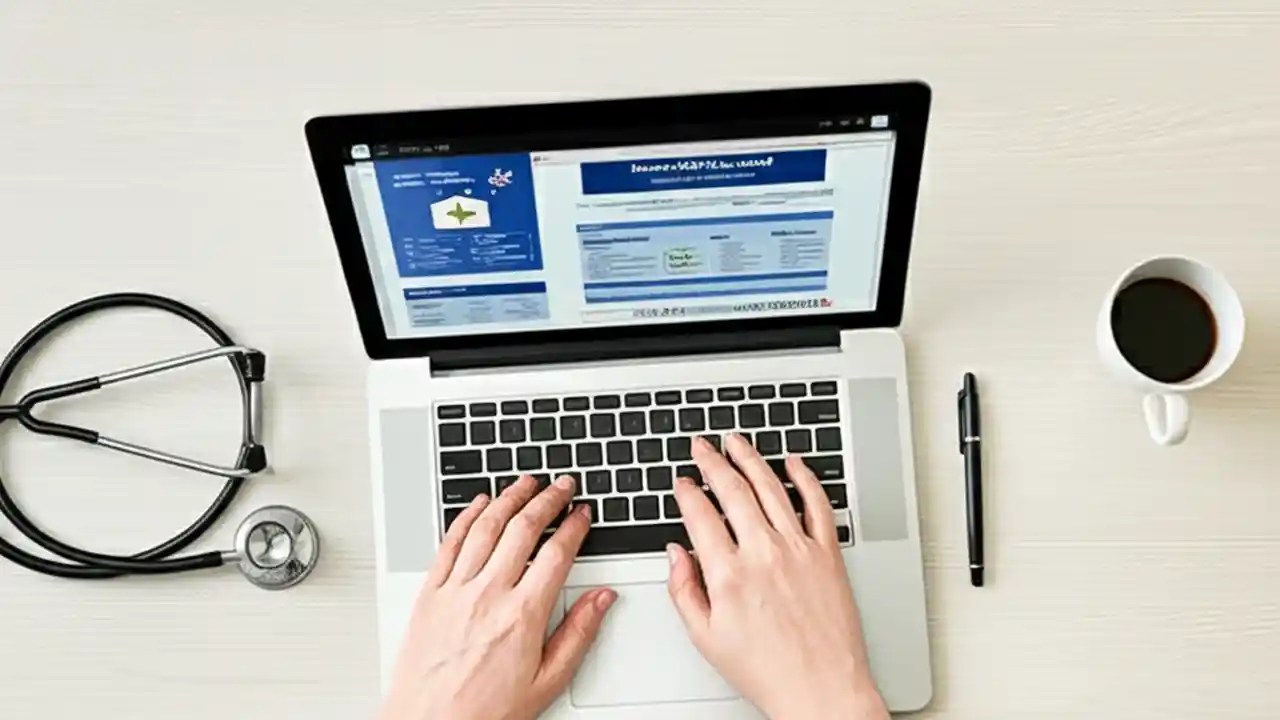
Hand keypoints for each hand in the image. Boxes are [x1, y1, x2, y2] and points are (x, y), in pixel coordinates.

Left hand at [378, 475, 615, 719]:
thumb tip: (601, 600)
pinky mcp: (430, 594)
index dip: (574, 527)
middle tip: (562, 486)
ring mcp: (456, 590)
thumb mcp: (547, 682)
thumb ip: (578, 634)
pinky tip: (478, 504)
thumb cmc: (485, 712)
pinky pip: (449, 543)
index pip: (557, 553)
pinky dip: (466, 517)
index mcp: (523, 615)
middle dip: (547, 500)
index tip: (583, 514)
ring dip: (509, 498)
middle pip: (523, 529)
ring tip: (526, 483)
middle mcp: (489, 594)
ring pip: (486, 526)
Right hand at [667, 434, 887, 719]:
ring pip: (772, 487)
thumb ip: (684, 591)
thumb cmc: (767, 671)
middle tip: (702, 446)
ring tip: (737, 442)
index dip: (688, 491)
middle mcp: (763, 553)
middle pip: (733, 490)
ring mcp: (799, 549)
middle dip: (713, 461)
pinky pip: (817, 504)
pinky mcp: (828, 554)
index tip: (682, 481)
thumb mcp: (706, 638)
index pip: (700, 515)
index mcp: (728, 574)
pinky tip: (793, 463)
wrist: (821, 690)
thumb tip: (675, 555)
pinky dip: (805, 478)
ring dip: (751, 458)